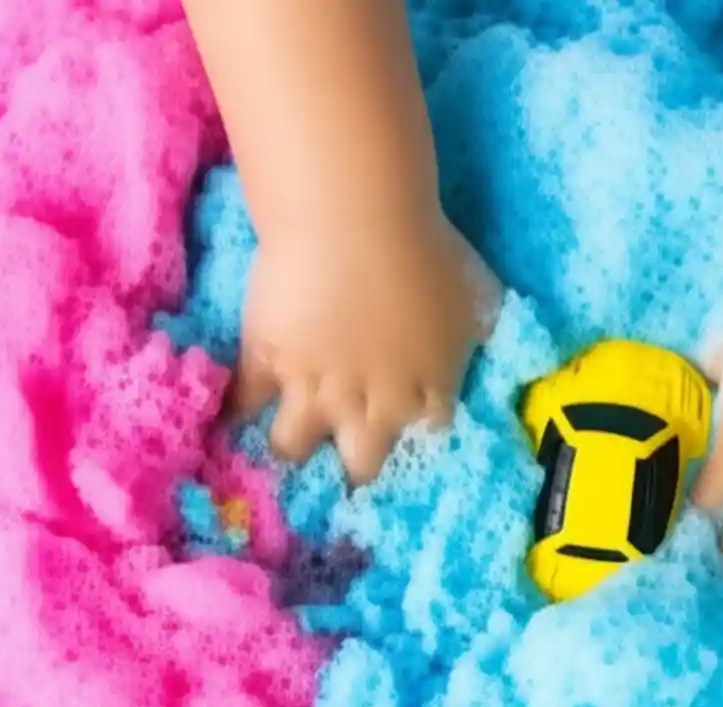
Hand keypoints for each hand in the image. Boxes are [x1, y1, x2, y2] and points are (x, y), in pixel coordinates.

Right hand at [231, 210, 499, 483]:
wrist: (356, 226)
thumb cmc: (430, 253)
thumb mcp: (480, 296)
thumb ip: (484, 329)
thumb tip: (488, 338)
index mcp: (429, 391)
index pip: (429, 435)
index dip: (419, 431)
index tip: (409, 425)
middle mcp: (372, 407)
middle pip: (362, 462)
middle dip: (357, 463)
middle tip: (348, 454)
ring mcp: (314, 392)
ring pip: (293, 446)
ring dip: (293, 445)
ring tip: (289, 440)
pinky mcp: (263, 367)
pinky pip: (243, 405)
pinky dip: (237, 410)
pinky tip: (235, 411)